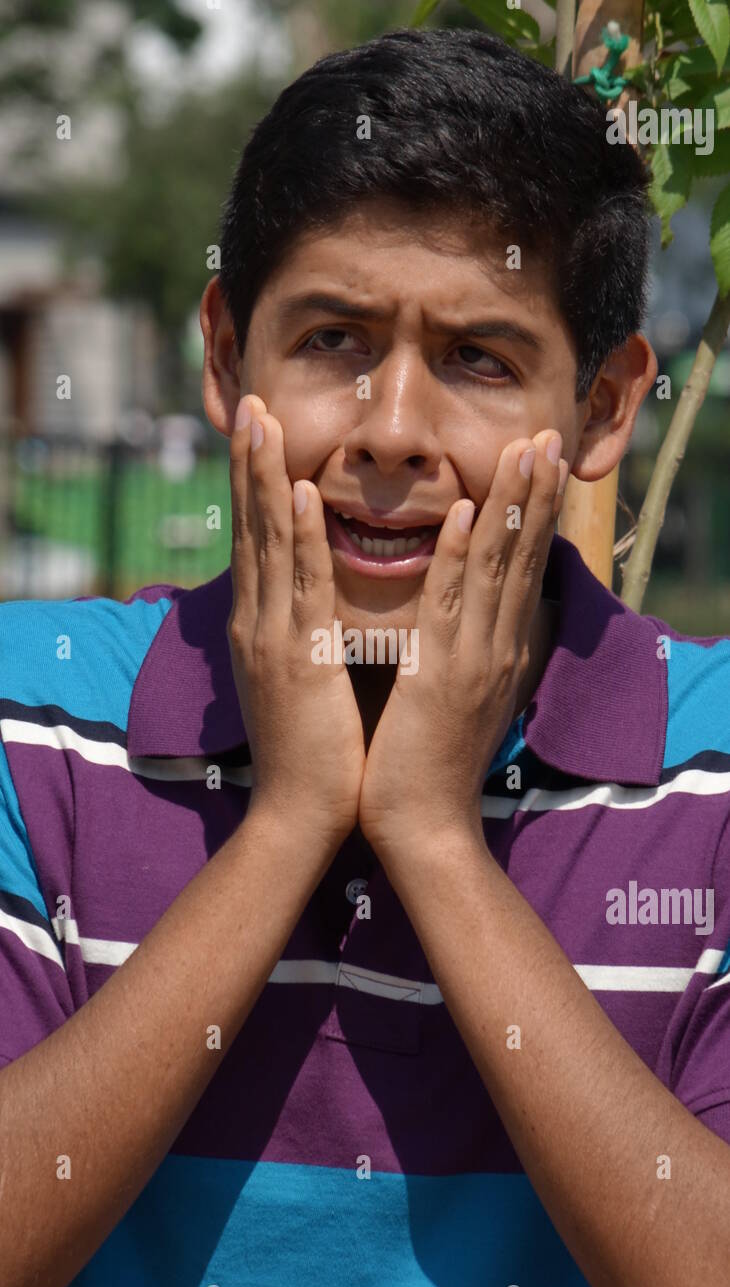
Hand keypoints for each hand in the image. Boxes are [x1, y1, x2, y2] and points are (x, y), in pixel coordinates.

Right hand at [226, 394, 365, 845]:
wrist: (302, 815)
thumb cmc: (318, 752)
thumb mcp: (306, 681)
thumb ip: (309, 636)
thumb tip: (324, 605)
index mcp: (264, 628)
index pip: (258, 542)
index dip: (255, 485)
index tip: (258, 436)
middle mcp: (258, 623)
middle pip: (252, 528)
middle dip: (250, 464)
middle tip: (249, 403)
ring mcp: (272, 639)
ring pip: (270, 545)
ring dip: (268, 478)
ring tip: (264, 420)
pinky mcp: (300, 660)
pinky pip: (302, 587)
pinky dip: (299, 538)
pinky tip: (301, 494)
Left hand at [358, 431, 567, 856]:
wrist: (423, 828)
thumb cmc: (427, 764)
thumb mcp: (457, 697)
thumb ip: (468, 651)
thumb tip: (476, 621)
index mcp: (496, 650)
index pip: (521, 568)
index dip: (533, 512)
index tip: (541, 462)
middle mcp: (496, 648)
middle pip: (522, 557)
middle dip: (535, 493)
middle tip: (549, 437)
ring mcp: (474, 660)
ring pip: (498, 570)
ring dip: (511, 506)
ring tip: (525, 452)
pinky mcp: (441, 677)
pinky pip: (453, 606)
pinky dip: (463, 557)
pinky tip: (471, 513)